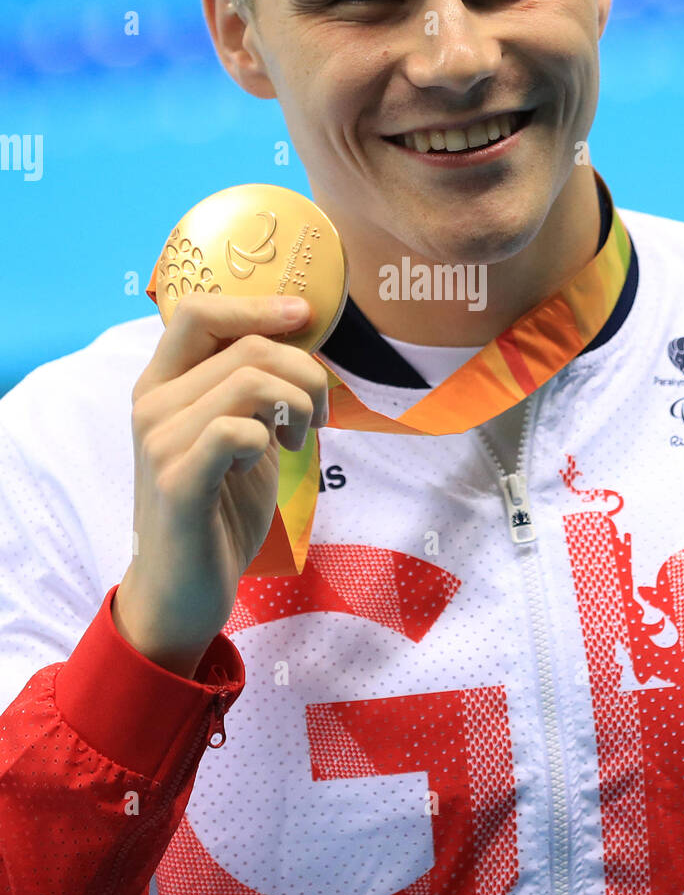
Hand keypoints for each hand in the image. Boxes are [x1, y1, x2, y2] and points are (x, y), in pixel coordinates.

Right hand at [113, 293, 328, 676]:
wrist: (184, 590)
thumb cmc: (219, 509)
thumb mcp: (243, 435)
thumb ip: (255, 389)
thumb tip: (302, 339)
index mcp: (162, 383)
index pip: (198, 310)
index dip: (257, 305)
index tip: (304, 316)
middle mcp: (152, 403)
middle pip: (246, 346)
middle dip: (305, 371)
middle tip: (320, 414)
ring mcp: (159, 441)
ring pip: (250, 382)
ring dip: (297, 407)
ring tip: (298, 441)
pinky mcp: (177, 481)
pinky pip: (237, 430)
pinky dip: (267, 440)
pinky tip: (263, 463)